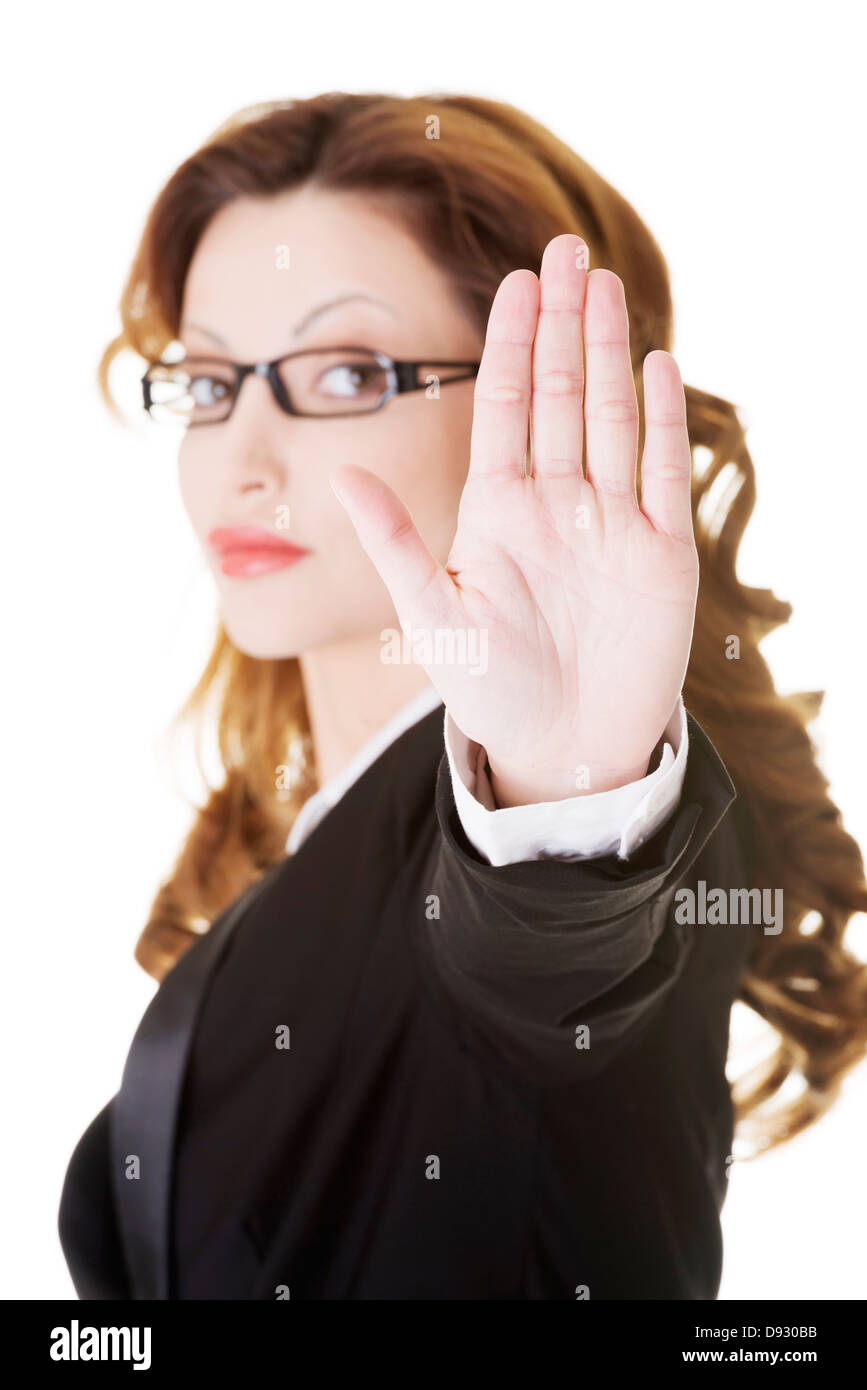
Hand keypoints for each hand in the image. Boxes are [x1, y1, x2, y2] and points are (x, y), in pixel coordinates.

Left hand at [329, 234, 698, 806]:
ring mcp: (613, 524)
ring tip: (605, 284)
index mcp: (500, 510)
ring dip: (609, 352)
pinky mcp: (662, 555)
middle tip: (568, 248)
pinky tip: (655, 366)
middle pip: (563, 394)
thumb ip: (394, 542)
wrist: (559, 750)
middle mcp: (558, 504)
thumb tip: (339, 473)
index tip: (515, 280)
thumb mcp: (433, 616)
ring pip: (612, 418)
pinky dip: (662, 421)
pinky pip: (663, 473)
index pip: (508, 407)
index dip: (513, 343)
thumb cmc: (490, 691)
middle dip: (564, 322)